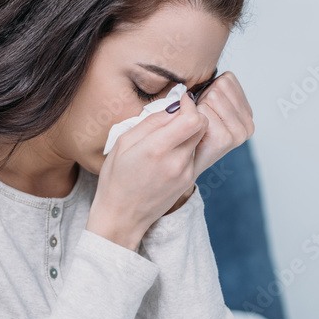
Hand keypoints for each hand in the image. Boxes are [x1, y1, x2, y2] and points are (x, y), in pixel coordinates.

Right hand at [87, 100, 208, 247]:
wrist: (122, 216)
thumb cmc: (116, 178)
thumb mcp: (123, 142)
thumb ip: (151, 122)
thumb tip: (173, 107)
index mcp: (156, 149)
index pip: (193, 119)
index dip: (189, 105)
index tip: (180, 102)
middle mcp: (176, 161)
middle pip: (202, 126)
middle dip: (191, 116)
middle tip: (175, 117)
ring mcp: (185, 173)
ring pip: (199, 140)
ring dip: (188, 133)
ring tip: (166, 139)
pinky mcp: (189, 181)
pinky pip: (194, 155)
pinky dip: (185, 148)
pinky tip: (167, 155)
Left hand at [188, 70, 254, 180]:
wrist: (182, 165)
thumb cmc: (191, 132)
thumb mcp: (206, 103)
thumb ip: (211, 87)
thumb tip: (199, 80)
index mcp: (246, 111)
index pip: (227, 79)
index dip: (208, 90)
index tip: (206, 108)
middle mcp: (248, 123)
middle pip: (219, 86)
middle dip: (203, 98)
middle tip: (199, 119)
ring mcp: (239, 132)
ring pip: (212, 97)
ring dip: (197, 108)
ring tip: (197, 126)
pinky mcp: (226, 140)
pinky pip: (204, 113)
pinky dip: (194, 118)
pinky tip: (195, 133)